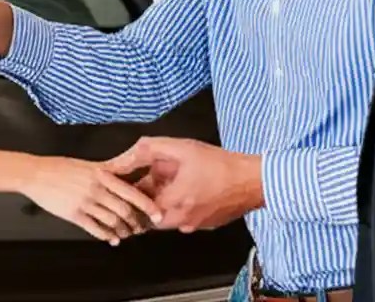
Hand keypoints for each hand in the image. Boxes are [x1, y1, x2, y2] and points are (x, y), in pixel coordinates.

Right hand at [19, 156, 162, 244]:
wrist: (35, 174)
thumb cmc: (61, 167)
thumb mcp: (89, 164)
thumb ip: (110, 168)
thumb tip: (129, 166)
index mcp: (102, 174)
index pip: (131, 192)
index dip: (147, 205)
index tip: (157, 214)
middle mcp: (96, 188)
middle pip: (124, 210)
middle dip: (137, 222)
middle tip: (142, 228)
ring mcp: (85, 202)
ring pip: (112, 221)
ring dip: (123, 230)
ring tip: (127, 234)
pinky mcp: (74, 214)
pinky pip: (95, 228)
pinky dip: (107, 236)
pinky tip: (112, 239)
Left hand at [105, 137, 262, 233]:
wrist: (253, 180)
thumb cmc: (219, 163)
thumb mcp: (180, 148)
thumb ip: (147, 150)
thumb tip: (121, 159)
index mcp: (170, 203)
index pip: (135, 206)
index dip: (128, 192)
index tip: (126, 182)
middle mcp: (180, 221)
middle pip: (149, 215)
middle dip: (145, 197)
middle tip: (148, 178)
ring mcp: (194, 226)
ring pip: (167, 217)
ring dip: (163, 201)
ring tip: (170, 180)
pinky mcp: (205, 226)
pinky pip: (184, 218)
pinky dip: (180, 205)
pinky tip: (189, 188)